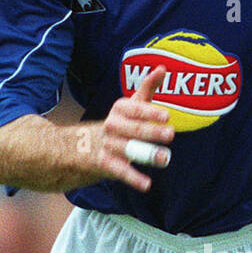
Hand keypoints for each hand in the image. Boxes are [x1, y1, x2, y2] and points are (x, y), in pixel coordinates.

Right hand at [76, 67, 173, 191]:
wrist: (80, 146)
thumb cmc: (118, 123)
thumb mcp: (130, 105)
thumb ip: (147, 88)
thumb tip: (163, 68)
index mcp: (120, 109)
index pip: (134, 109)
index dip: (149, 112)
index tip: (166, 115)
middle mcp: (112, 125)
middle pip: (134, 129)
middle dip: (151, 131)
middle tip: (170, 134)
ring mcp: (108, 145)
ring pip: (128, 150)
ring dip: (146, 154)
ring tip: (165, 159)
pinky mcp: (105, 164)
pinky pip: (121, 171)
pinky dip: (133, 178)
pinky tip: (146, 184)